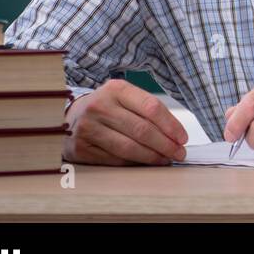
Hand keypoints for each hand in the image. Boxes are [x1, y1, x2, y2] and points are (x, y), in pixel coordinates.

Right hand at [63, 79, 188, 165]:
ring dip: (152, 157)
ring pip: (129, 147)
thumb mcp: (125, 97)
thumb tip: (176, 134)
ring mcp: (88, 128)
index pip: (151, 107)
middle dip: (165, 144)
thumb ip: (148, 109)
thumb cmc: (107, 106)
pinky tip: (146, 163)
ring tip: (166, 160)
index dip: (171, 125)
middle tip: (179, 153)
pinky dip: (134, 163)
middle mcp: (99, 106)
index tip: (183, 138)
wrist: (71, 116)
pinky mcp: (80, 148)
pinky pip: (115, 159)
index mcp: (116, 89)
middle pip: (142, 129)